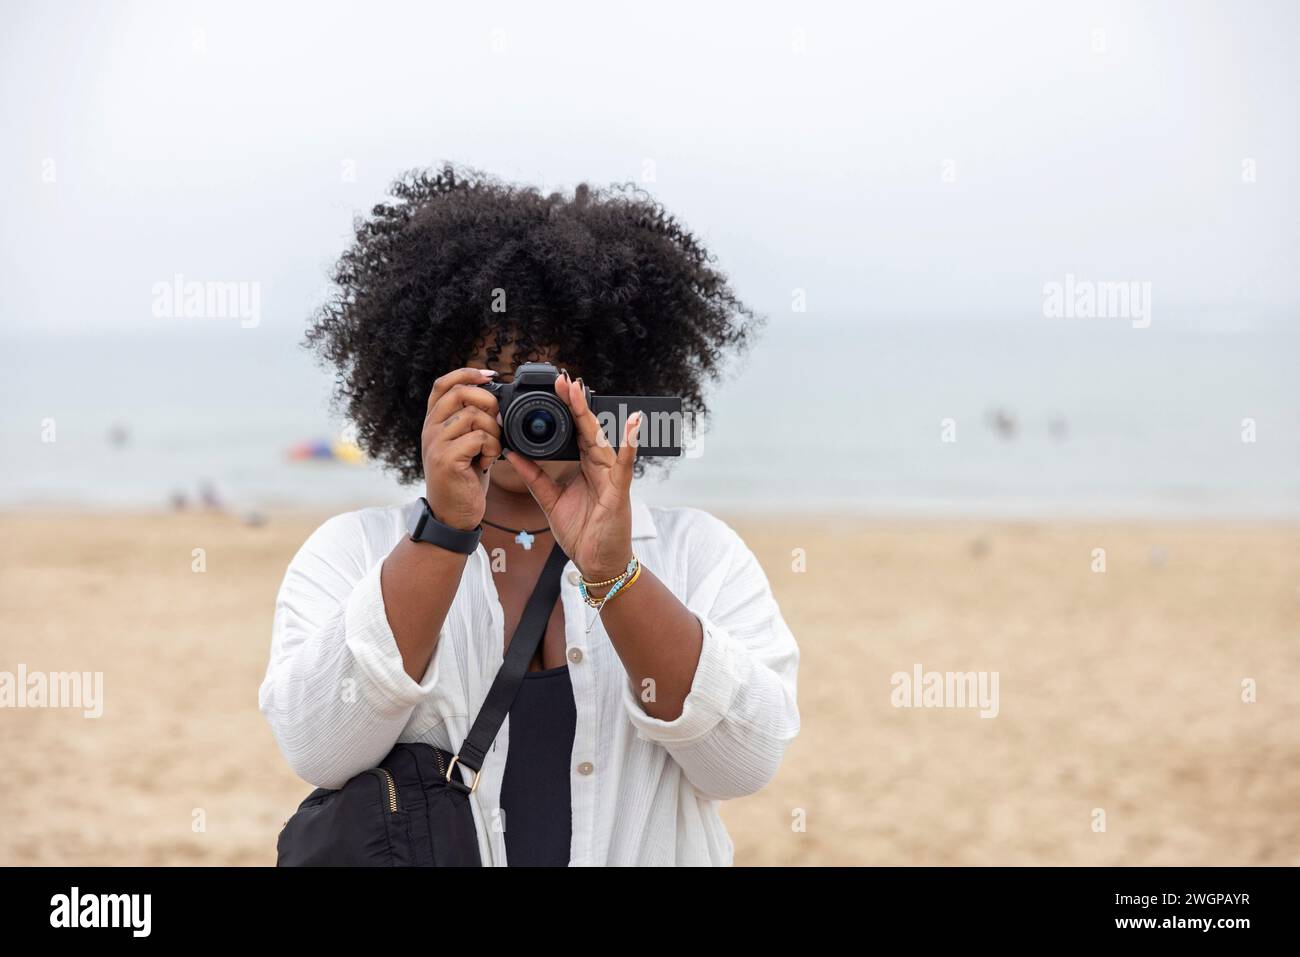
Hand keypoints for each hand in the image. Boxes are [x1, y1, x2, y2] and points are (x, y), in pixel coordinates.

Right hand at [421, 367, 501, 530]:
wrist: (452, 514)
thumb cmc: (464, 479)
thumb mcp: (465, 444)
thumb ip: (471, 421)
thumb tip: (494, 397)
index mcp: (434, 422)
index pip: (443, 383)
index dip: (467, 373)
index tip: (491, 376)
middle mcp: (430, 429)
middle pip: (460, 392)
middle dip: (488, 402)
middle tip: (498, 423)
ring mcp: (435, 443)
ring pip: (473, 415)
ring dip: (493, 432)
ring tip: (491, 450)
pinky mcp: (446, 459)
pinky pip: (479, 437)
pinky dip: (492, 449)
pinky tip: (487, 463)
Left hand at [505, 372, 641, 580]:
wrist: (597, 563)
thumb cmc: (581, 532)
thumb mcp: (550, 500)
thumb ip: (533, 477)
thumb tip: (511, 453)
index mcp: (584, 466)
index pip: (574, 430)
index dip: (564, 409)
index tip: (553, 387)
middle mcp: (599, 466)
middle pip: (586, 428)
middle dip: (575, 403)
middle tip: (563, 378)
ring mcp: (611, 477)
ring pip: (600, 439)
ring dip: (591, 414)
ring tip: (581, 391)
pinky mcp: (619, 492)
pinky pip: (625, 465)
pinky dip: (630, 444)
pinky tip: (632, 424)